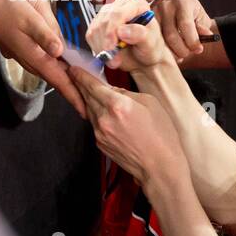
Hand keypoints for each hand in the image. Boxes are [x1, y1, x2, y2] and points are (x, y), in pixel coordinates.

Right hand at [0, 0, 85, 116]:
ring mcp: (28, 58)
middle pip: (59, 83)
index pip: (60, 82)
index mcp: (36, 57)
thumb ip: (45, 35)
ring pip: (53, 75)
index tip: (88, 112)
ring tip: (85, 92)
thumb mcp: (29, 19)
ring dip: (69, 85)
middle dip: (76, 95)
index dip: (76, 97)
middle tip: (94, 104)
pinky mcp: (26, 52)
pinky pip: (48, 67)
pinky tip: (68, 70)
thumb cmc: (6, 11)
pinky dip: (60, 73)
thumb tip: (60, 51)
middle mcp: (32, 62)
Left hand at [67, 67, 185, 187]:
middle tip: (78, 76)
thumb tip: (113, 90)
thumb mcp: (150, 102)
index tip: (74, 69)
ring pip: (90, 111)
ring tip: (95, 95)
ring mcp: (100, 133)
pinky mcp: (100, 144)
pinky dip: (98, 116)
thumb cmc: (161, 135)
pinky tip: (107, 115)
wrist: (159, 166)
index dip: (81, 76)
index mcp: (117, 105)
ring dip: (90, 101)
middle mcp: (104, 119)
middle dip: (82, 86)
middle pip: (87, 97)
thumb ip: (127, 93)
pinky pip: (95, 124)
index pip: (92, 85)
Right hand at [84, 0, 174, 72]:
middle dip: (107, 42)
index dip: (112, 29)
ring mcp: (108, 14)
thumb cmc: (150, 48)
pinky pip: (91, 35)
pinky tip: (108, 54)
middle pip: (105, 20)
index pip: (119, 12)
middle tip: (114, 58)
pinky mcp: (99, 25)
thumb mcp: (151, 43)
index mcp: (137, 5)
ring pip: (96, 28)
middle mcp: (121, 6)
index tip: (112, 46)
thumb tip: (122, 30)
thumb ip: (140, 34)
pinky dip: (97, 48)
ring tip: (114, 59)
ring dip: (102, 47)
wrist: (144, 58)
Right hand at [154, 0, 216, 59]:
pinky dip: (162, 49)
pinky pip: (153, 39)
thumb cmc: (189, 10)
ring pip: (160, 40)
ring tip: (180, 53)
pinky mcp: (146, 21)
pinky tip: (169, 50)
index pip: (185, 25)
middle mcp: (166, 5)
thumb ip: (203, 27)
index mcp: (183, 2)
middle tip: (188, 53)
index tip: (198, 49)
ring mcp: (154, 13)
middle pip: (171, 35)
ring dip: (171, 51)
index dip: (192, 40)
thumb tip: (207, 36)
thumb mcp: (200, 16)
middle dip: (182, 49)